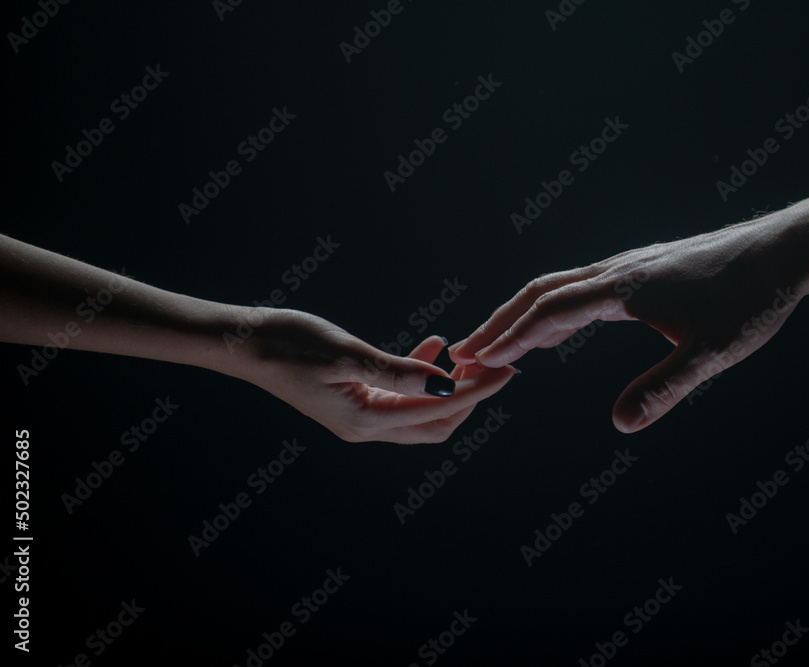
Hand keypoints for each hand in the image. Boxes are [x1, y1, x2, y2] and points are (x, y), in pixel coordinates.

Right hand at [238, 308, 516, 442]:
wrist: (244, 344)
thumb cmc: (288, 343)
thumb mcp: (347, 353)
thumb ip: (398, 371)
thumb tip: (444, 385)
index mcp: (366, 421)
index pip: (438, 412)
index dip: (475, 392)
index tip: (505, 372)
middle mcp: (367, 428)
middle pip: (436, 424)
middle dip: (470, 397)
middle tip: (496, 366)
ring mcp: (361, 418)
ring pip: (422, 412)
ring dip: (448, 388)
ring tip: (471, 358)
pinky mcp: (356, 401)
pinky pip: (402, 397)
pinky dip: (422, 377)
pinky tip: (433, 347)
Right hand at [449, 219, 808, 432]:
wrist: (783, 250)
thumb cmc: (752, 298)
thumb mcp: (713, 352)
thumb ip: (666, 388)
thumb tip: (620, 425)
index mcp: (624, 287)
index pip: (550, 312)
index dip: (510, 339)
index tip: (476, 361)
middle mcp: (616, 270)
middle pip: (540, 291)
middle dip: (499, 323)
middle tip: (464, 352)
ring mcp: (626, 266)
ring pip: (557, 285)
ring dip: (520, 314)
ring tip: (495, 343)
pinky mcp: (639, 268)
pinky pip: (578, 286)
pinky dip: (549, 308)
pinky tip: (553, 330)